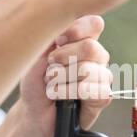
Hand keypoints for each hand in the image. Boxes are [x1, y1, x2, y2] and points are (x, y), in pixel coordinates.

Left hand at [18, 15, 112, 136]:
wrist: (34, 113)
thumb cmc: (36, 83)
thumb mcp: (35, 56)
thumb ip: (50, 39)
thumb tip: (61, 29)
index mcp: (82, 40)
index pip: (94, 23)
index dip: (77, 30)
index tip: (58, 41)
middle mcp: (95, 56)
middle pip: (91, 47)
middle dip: (64, 58)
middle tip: (50, 68)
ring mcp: (101, 76)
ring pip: (90, 70)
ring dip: (63, 79)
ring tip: (52, 85)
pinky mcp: (102, 97)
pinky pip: (94, 90)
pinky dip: (70, 93)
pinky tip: (60, 96)